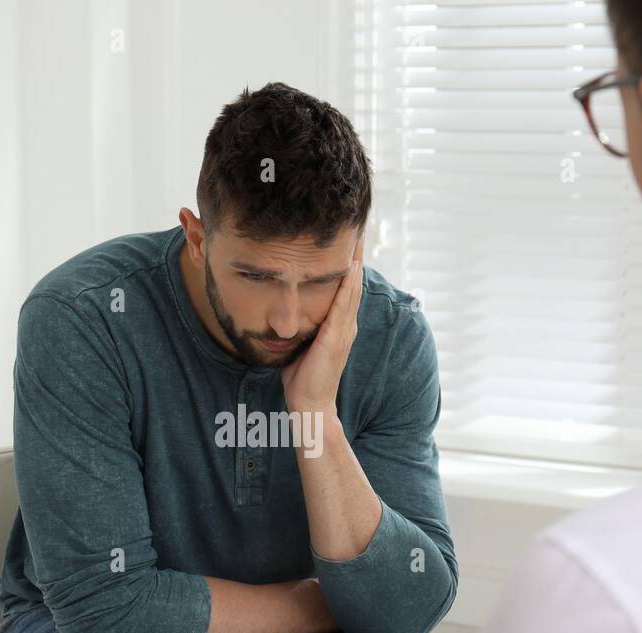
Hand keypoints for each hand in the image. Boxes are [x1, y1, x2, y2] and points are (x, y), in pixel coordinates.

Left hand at [280, 233, 363, 414]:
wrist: (309, 405)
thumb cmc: (301, 376)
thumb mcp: (300, 341)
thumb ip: (299, 322)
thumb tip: (284, 306)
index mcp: (338, 321)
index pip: (344, 282)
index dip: (346, 256)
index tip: (344, 230)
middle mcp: (346, 321)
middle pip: (353, 277)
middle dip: (355, 248)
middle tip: (356, 218)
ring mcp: (345, 328)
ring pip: (353, 285)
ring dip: (355, 257)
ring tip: (357, 230)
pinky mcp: (337, 336)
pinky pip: (345, 302)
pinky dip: (349, 281)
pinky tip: (350, 263)